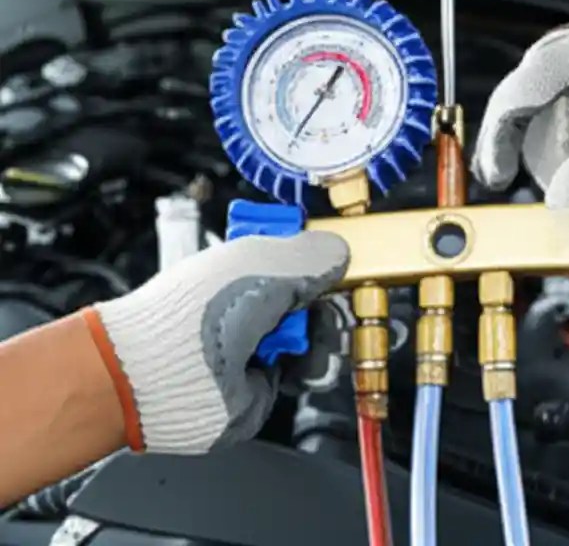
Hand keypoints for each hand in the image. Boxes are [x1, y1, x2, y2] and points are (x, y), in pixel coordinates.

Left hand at [84, 232, 348, 453]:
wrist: (154, 377)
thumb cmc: (192, 314)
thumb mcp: (260, 263)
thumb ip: (309, 254)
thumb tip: (342, 252)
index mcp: (244, 271)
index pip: (299, 260)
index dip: (321, 265)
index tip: (339, 270)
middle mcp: (251, 309)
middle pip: (315, 302)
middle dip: (327, 307)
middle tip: (323, 311)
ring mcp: (255, 349)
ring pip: (315, 341)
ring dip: (321, 341)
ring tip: (304, 344)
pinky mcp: (259, 387)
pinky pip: (304, 375)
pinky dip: (309, 371)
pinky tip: (297, 366)